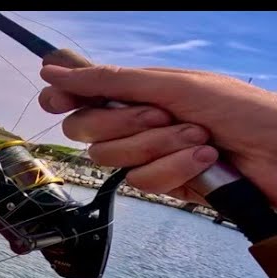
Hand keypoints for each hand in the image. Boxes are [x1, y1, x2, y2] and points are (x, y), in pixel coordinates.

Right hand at [38, 64, 276, 205]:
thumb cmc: (244, 110)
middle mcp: (139, 120)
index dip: (66, 97)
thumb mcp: (174, 87)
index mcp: (142, 89)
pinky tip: (204, 161)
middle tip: (163, 116)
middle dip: (125, 125)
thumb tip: (55, 72)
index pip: (84, 93)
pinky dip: (174, 170)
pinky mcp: (165, 182)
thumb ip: (112, 81)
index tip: (58, 100)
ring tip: (199, 139)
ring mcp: (151, 153)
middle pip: (88, 130)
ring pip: (114, 159)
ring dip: (159, 147)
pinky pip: (142, 181)